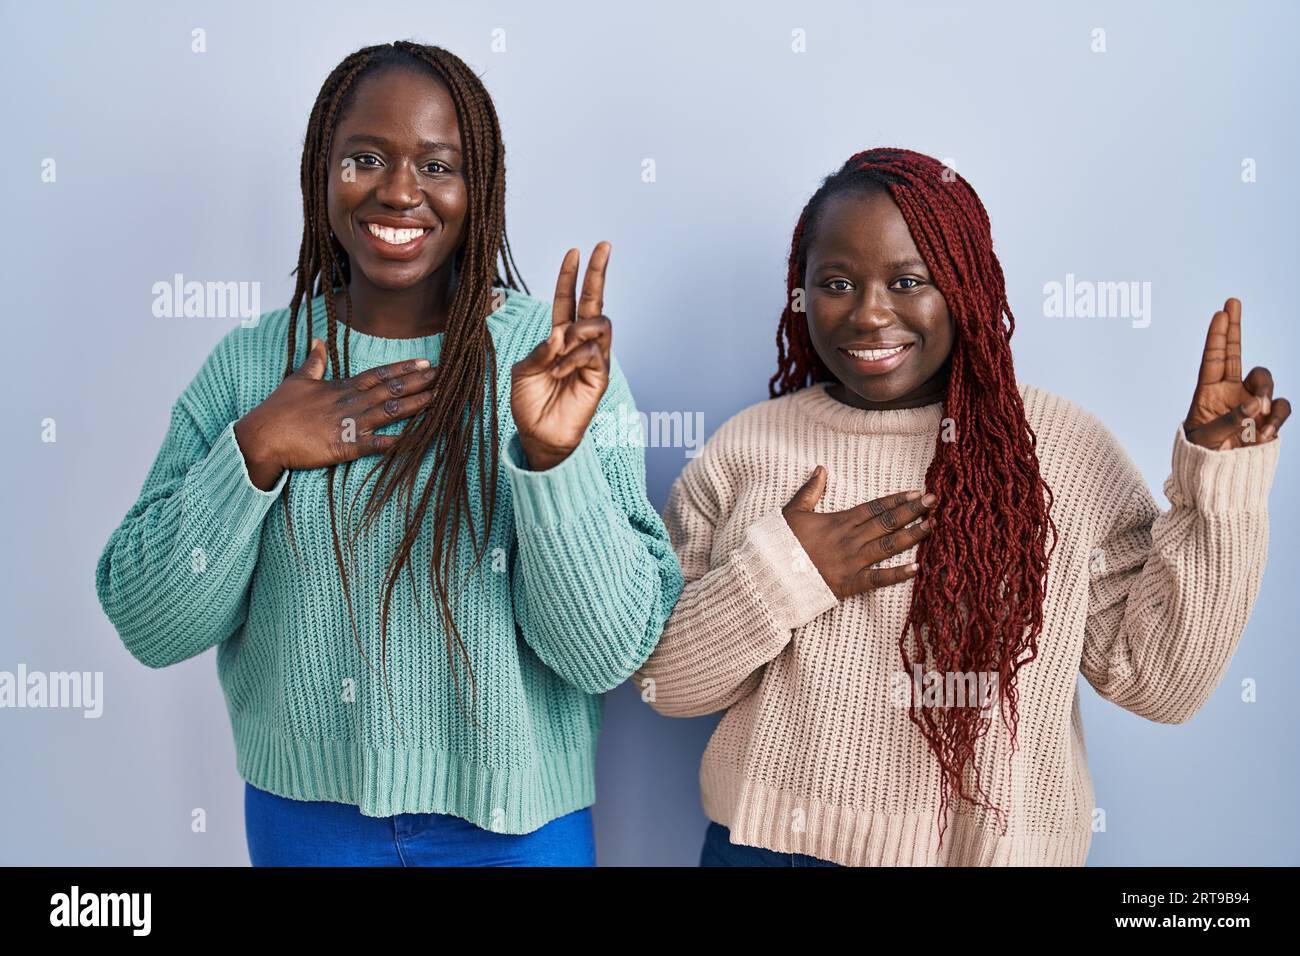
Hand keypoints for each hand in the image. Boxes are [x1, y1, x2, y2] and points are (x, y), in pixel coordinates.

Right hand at [232, 338, 439, 489]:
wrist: (264, 436)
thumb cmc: (278, 409)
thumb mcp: (298, 379)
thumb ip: (314, 362)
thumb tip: (317, 341)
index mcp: (342, 387)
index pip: (380, 374)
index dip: (404, 368)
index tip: (425, 361)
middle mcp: (351, 402)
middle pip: (392, 389)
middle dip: (420, 382)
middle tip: (446, 375)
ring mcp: (350, 424)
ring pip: (391, 412)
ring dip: (417, 405)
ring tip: (441, 398)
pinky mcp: (346, 446)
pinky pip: (377, 444)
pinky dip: (397, 442)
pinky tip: (418, 440)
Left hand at [511, 242, 612, 470]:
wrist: (538, 436)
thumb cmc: (529, 404)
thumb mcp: (524, 370)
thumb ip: (540, 349)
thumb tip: (560, 334)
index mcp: (558, 338)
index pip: (567, 300)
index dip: (569, 276)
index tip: (574, 251)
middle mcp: (579, 343)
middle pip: (594, 300)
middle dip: (599, 271)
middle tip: (604, 245)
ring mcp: (593, 359)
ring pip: (600, 322)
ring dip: (578, 328)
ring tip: (560, 347)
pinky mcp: (600, 376)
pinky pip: (592, 353)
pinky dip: (571, 357)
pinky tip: (558, 372)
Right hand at [781, 465, 936, 599]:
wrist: (771, 573)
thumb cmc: (781, 542)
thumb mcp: (793, 511)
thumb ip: (810, 490)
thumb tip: (820, 468)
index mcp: (839, 521)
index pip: (875, 507)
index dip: (897, 499)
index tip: (916, 492)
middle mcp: (850, 539)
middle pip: (887, 522)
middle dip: (913, 511)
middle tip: (935, 501)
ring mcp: (852, 561)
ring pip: (888, 546)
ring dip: (912, 536)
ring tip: (932, 526)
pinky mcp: (849, 583)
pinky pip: (878, 579)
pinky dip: (897, 575)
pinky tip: (916, 569)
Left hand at [1184, 297, 1288, 449]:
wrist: (1219, 480)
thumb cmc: (1201, 458)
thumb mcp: (1205, 440)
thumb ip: (1227, 421)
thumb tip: (1254, 404)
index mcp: (1207, 393)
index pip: (1213, 359)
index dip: (1217, 336)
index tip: (1220, 312)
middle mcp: (1230, 392)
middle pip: (1235, 353)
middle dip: (1234, 328)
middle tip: (1232, 302)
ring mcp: (1251, 403)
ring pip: (1264, 378)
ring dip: (1264, 390)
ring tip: (1258, 414)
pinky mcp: (1268, 418)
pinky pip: (1280, 406)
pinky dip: (1276, 415)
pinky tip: (1265, 432)